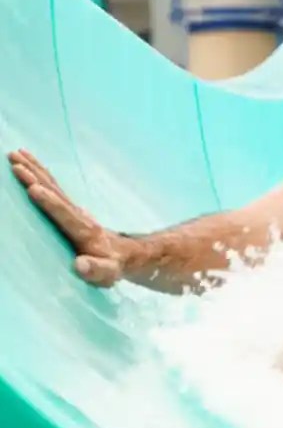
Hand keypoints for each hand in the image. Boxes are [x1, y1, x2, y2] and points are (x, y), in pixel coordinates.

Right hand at [8, 149, 131, 286]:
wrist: (122, 255)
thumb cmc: (111, 268)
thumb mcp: (108, 274)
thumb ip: (96, 270)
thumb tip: (80, 264)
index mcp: (84, 231)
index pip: (64, 214)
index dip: (50, 202)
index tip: (33, 188)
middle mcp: (78, 215)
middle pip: (55, 192)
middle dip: (35, 177)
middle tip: (15, 161)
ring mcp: (73, 209)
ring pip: (52, 185)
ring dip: (34, 169)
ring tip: (15, 154)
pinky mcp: (68, 208)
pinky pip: (52, 187)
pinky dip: (39, 174)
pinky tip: (28, 164)